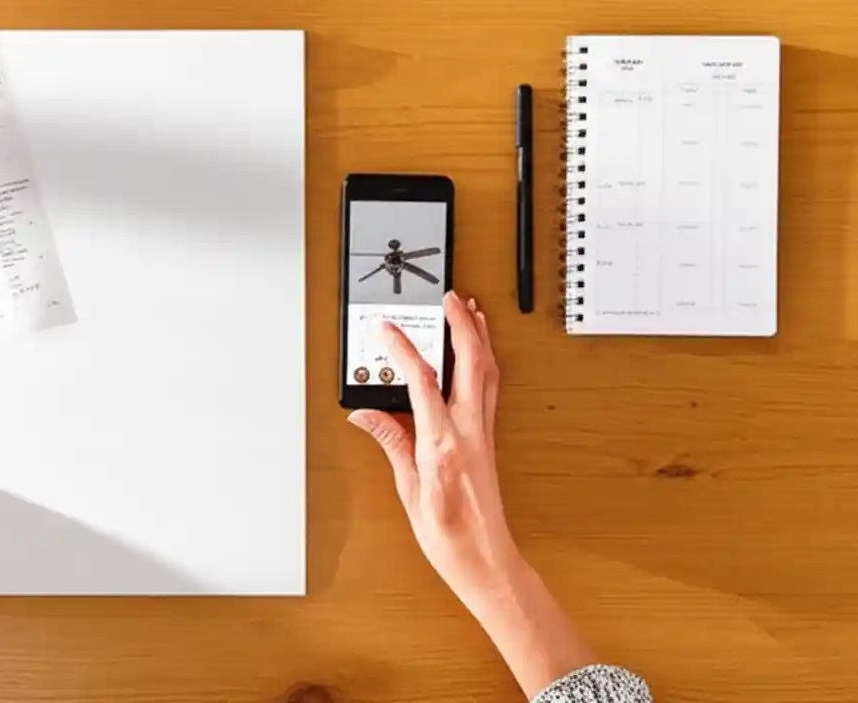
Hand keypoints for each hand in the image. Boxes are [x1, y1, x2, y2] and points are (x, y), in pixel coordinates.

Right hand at [350, 293, 598, 697]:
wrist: (487, 560)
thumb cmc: (450, 536)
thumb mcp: (408, 490)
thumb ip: (391, 443)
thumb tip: (366, 415)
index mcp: (443, 444)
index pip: (422, 381)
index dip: (403, 349)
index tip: (388, 328)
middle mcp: (469, 431)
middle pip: (470, 363)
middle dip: (460, 325)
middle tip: (450, 297)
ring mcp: (484, 432)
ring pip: (487, 371)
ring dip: (478, 338)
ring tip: (470, 311)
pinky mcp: (489, 438)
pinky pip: (490, 388)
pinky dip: (485, 362)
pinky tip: (480, 352)